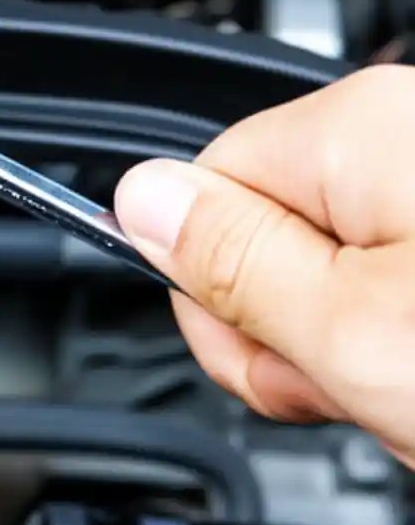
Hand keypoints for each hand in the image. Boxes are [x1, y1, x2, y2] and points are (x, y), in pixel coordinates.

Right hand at [114, 64, 414, 465]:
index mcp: (358, 129)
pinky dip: (406, 343)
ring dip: (358, 352)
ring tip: (413, 395)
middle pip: (263, 235)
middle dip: (290, 331)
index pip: (199, 193)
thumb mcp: (353, 329)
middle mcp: (405, 134)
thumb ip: (227, 260)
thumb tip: (136, 199)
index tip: (272, 354)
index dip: (215, 292)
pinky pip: (396, 281)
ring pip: (334, 274)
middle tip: (359, 385)